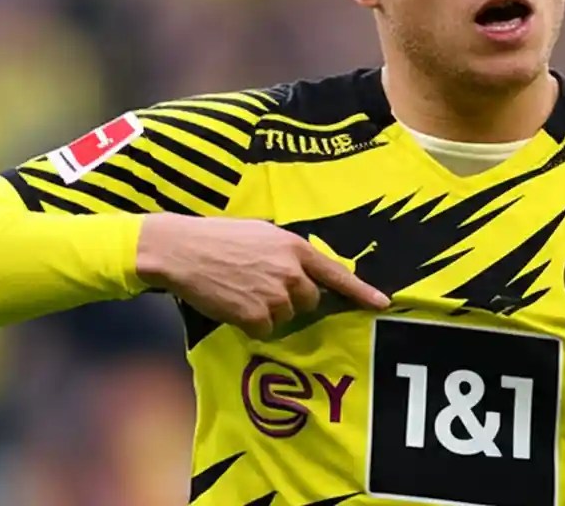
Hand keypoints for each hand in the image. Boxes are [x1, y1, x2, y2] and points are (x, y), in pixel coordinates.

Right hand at [136, 214, 389, 339]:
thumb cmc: (218, 238)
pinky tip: (233, 303)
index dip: (362, 291)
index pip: (337, 274)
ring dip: (268, 311)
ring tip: (241, 289)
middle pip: (310, 301)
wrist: (182, 250)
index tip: (383, 304)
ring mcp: (276, 295)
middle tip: (260, 286)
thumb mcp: (262, 234)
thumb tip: (303, 270)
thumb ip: (288, 252)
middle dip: (291, 300)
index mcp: (296, 247)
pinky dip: (249, 324)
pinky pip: (264, 330)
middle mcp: (292, 272)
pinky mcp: (256, 316)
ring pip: (286, 318)